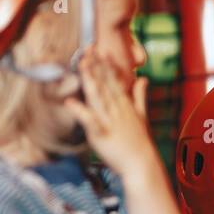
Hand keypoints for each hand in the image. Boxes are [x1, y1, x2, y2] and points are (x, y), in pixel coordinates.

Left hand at [62, 46, 155, 179]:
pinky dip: (80, 112)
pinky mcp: (101, 135)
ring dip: (90, 80)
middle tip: (88, 48)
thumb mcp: (142, 116)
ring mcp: (110, 121)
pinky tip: (70, 102)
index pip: (115, 81)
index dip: (107, 65)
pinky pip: (90, 122)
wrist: (142, 166)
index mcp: (125, 105)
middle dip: (96, 66)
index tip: (100, 49)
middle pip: (105, 84)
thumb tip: (143, 78)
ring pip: (98, 97)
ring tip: (81, 64)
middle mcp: (117, 110)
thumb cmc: (140, 143)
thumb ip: (140, 96)